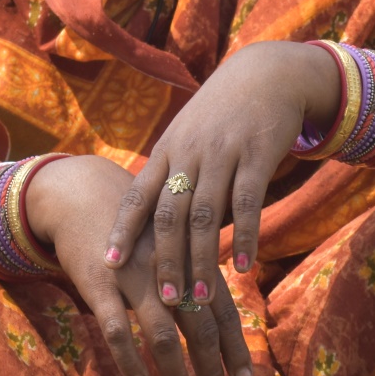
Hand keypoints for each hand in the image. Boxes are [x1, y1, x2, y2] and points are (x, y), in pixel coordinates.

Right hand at [30, 154, 251, 375]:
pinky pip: (117, 330)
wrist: (80, 194)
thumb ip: (196, 274)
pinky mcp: (98, 284)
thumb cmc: (134, 228)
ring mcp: (132, 277)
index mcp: (189, 257)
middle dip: (212, 364)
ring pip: (161, 333)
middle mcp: (167, 268)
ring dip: (177, 371)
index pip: (222, 309)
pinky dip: (131, 361)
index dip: (236, 346)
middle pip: (199, 324)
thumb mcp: (171, 241)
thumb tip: (225, 320)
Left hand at [102, 40, 337, 322]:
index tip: (108, 264)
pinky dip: (244, 238)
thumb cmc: (222, 115)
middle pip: (169, 215)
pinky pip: (247, 203)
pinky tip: (243, 268)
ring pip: (205, 216)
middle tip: (162, 301)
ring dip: (201, 261)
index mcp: (167, 151)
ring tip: (198, 299)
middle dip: (164, 260)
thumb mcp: (189, 138)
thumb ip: (174, 176)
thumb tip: (157, 225)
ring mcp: (222, 155)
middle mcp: (189, 154)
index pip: (137, 196)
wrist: (266, 74)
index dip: (122, 231)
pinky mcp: (257, 156)